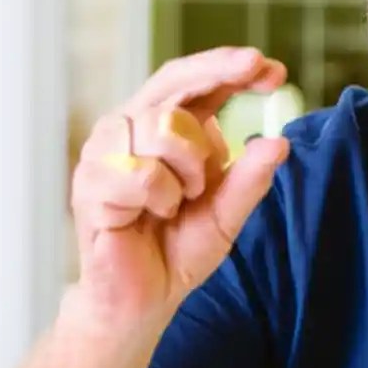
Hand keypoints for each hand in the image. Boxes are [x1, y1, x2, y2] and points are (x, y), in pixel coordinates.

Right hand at [69, 47, 288, 324]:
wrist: (143, 300)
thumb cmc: (177, 251)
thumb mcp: (226, 215)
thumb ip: (249, 180)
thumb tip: (278, 142)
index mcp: (162, 129)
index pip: (192, 82)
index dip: (228, 67)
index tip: (274, 69)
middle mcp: (129, 129)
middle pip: (173, 83)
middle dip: (219, 75)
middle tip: (257, 71)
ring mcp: (104, 153)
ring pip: (162, 128)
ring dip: (190, 169)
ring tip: (180, 202)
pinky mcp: (88, 183)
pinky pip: (142, 173)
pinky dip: (161, 196)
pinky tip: (152, 215)